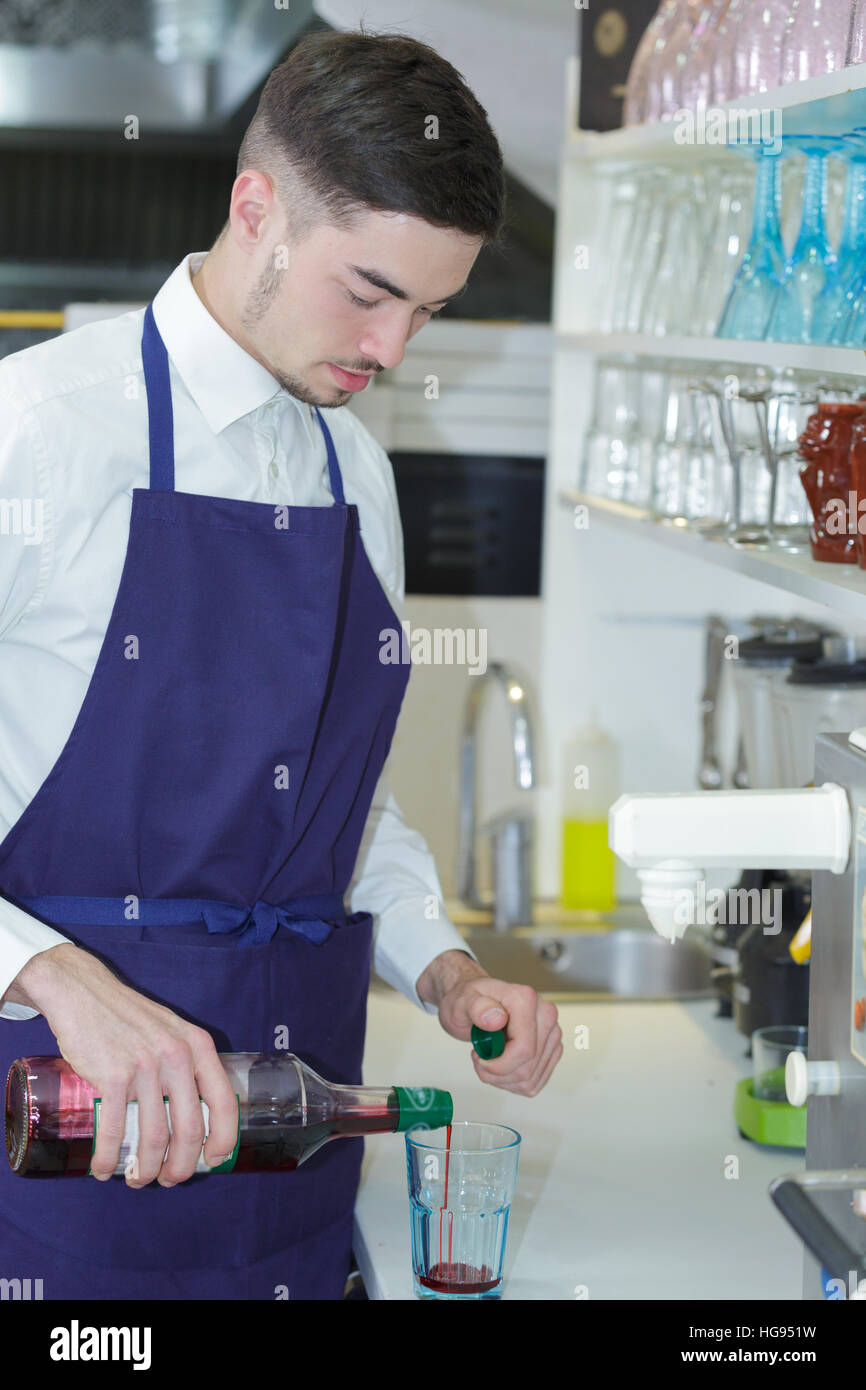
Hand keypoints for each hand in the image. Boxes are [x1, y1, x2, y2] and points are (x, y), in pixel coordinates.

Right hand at [5, 943, 237, 1186]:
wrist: (84, 993)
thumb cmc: (128, 1017)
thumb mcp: (172, 1031)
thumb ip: (186, 1064)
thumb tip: (196, 1117)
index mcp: (198, 1046)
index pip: (224, 1101)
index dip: (223, 1139)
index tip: (214, 1161)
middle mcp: (177, 1056)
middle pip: (189, 1129)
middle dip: (181, 1166)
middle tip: (169, 1180)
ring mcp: (145, 1066)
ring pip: (152, 1136)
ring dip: (146, 1169)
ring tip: (137, 1179)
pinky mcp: (111, 1075)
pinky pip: (112, 1130)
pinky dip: (107, 1158)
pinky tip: (103, 1170)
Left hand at [416, 949, 561, 1095]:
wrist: (476, 1003)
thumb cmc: (469, 1000)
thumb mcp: (461, 1001)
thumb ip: (476, 1007)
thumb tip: (497, 1019)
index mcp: (526, 999)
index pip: (524, 1049)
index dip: (499, 1065)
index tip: (479, 1059)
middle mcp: (545, 1014)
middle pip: (528, 1067)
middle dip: (498, 1073)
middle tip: (480, 1057)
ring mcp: (552, 1032)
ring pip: (531, 1078)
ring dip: (503, 1078)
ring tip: (489, 1058)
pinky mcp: (552, 1048)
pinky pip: (535, 1080)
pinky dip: (513, 1081)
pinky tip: (501, 1064)